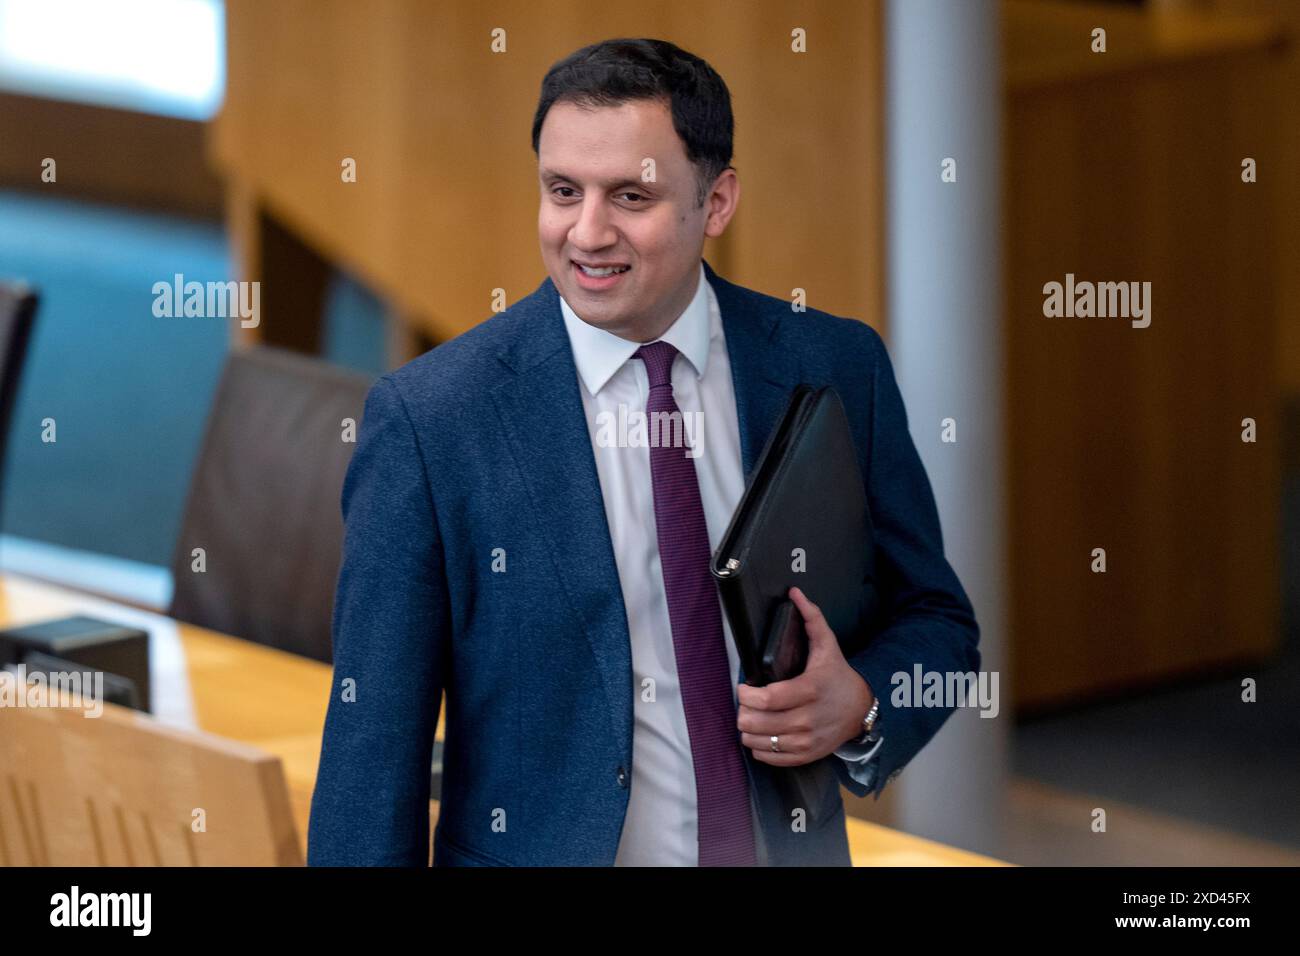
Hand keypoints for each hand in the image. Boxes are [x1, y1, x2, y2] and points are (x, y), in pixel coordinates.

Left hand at [736, 586, 875, 766]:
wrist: (862, 708)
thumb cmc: (837, 675)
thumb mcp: (827, 644)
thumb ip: (811, 618)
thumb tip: (795, 592)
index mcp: (809, 689)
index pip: (767, 699)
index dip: (746, 694)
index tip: (744, 687)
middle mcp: (807, 718)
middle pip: (757, 723)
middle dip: (743, 711)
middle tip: (746, 702)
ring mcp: (806, 740)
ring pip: (758, 742)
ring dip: (748, 729)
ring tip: (751, 716)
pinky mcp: (805, 755)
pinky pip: (769, 757)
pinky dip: (758, 747)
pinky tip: (761, 733)